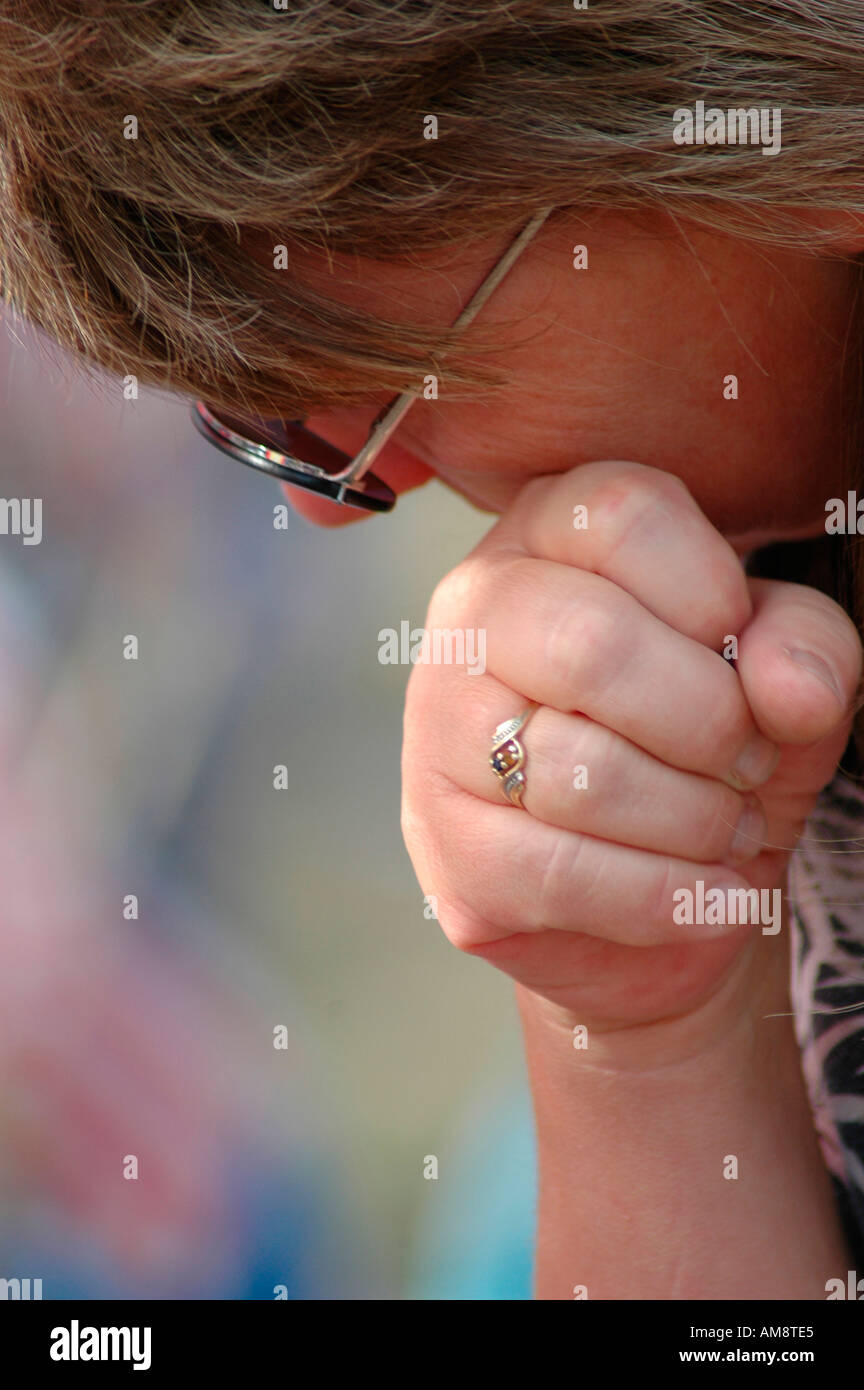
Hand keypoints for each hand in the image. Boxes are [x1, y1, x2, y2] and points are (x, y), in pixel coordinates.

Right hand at [401, 461, 861, 1035]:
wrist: (659, 888)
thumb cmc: (710, 745)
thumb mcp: (782, 674)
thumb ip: (805, 647)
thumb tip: (790, 690)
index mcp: (547, 532)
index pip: (622, 514)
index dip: (713, 594)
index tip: (740, 655)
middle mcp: (472, 614)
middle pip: (590, 645)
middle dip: (710, 725)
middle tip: (748, 762)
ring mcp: (438, 729)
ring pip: (579, 772)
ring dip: (696, 821)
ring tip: (726, 829)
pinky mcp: (442, 843)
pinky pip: (560, 874)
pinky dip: (664, 898)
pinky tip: (706, 896)